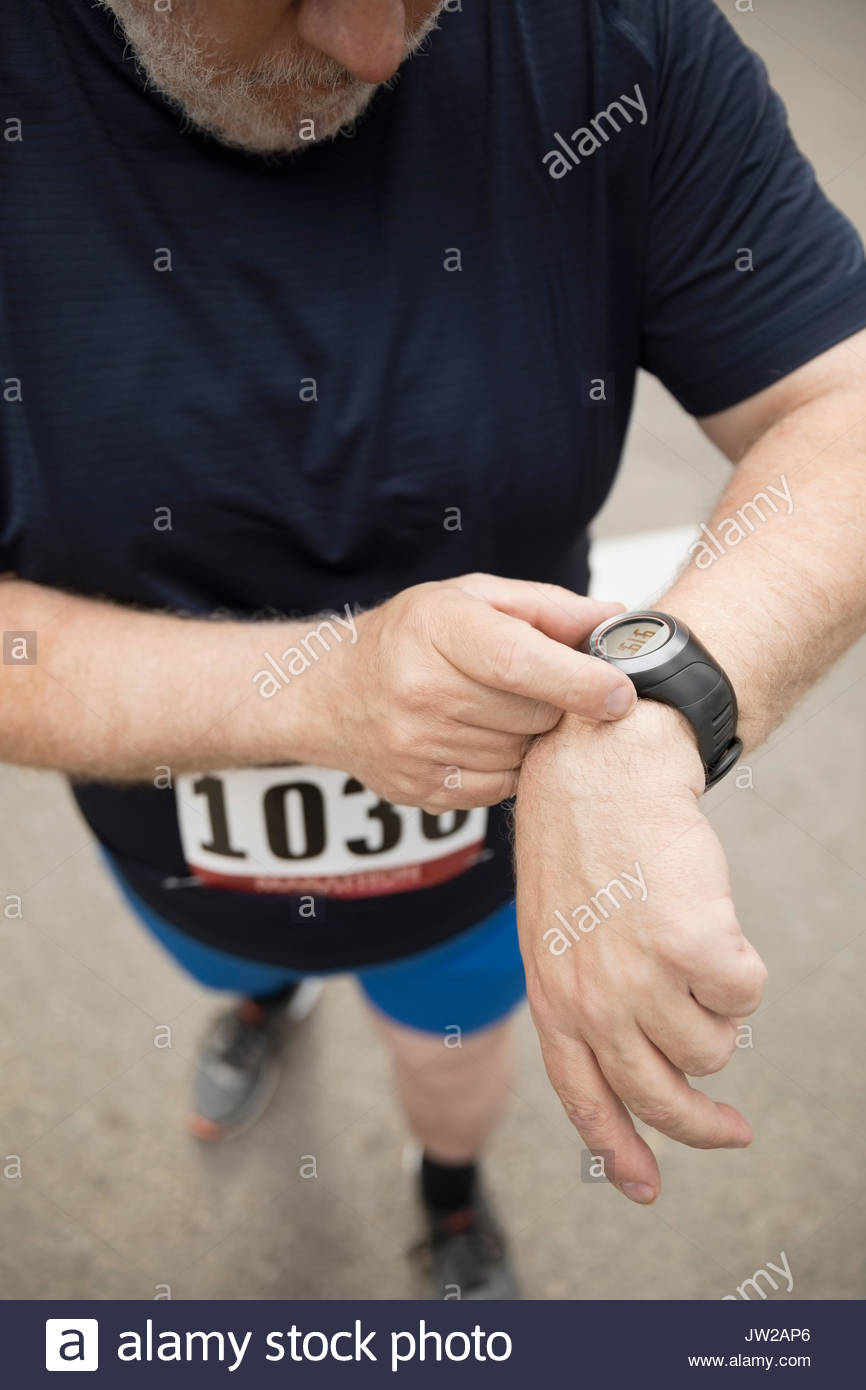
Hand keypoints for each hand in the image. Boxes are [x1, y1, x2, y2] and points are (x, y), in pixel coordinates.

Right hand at [323, 573, 635, 810]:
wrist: (332, 693)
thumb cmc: (410, 637)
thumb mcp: (471, 598)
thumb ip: (547, 608)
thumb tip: (615, 620)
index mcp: (437, 632)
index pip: (520, 664)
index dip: (580, 681)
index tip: (621, 694)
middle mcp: (421, 692)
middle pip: (532, 714)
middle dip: (557, 703)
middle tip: (544, 686)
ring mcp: (418, 749)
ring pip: (521, 754)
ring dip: (531, 735)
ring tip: (502, 708)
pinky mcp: (423, 790)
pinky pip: (500, 787)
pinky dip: (508, 764)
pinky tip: (485, 737)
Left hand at [515, 699, 766, 1202]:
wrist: (602, 770)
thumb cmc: (585, 844)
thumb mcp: (558, 932)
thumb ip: (584, 997)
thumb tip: (642, 1063)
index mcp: (553, 999)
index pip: (584, 1099)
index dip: (618, 1151)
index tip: (647, 1189)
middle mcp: (591, 1001)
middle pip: (660, 1096)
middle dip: (706, 1126)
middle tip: (737, 1132)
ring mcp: (640, 978)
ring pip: (715, 1045)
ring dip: (718, 1010)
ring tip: (695, 951)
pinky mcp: (691, 947)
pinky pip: (746, 994)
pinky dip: (742, 964)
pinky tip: (710, 919)